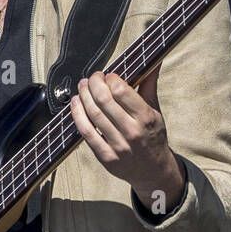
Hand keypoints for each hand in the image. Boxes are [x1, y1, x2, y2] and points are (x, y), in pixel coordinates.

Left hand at [70, 68, 184, 210]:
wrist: (153, 171)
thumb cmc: (153, 136)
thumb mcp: (155, 110)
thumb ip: (149, 85)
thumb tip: (154, 60)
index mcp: (146, 117)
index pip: (121, 90)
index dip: (110, 79)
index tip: (108, 75)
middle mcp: (132, 132)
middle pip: (104, 100)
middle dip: (94, 83)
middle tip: (92, 78)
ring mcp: (118, 146)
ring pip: (92, 114)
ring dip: (83, 96)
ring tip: (82, 87)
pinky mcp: (105, 157)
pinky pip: (86, 132)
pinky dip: (77, 115)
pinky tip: (75, 104)